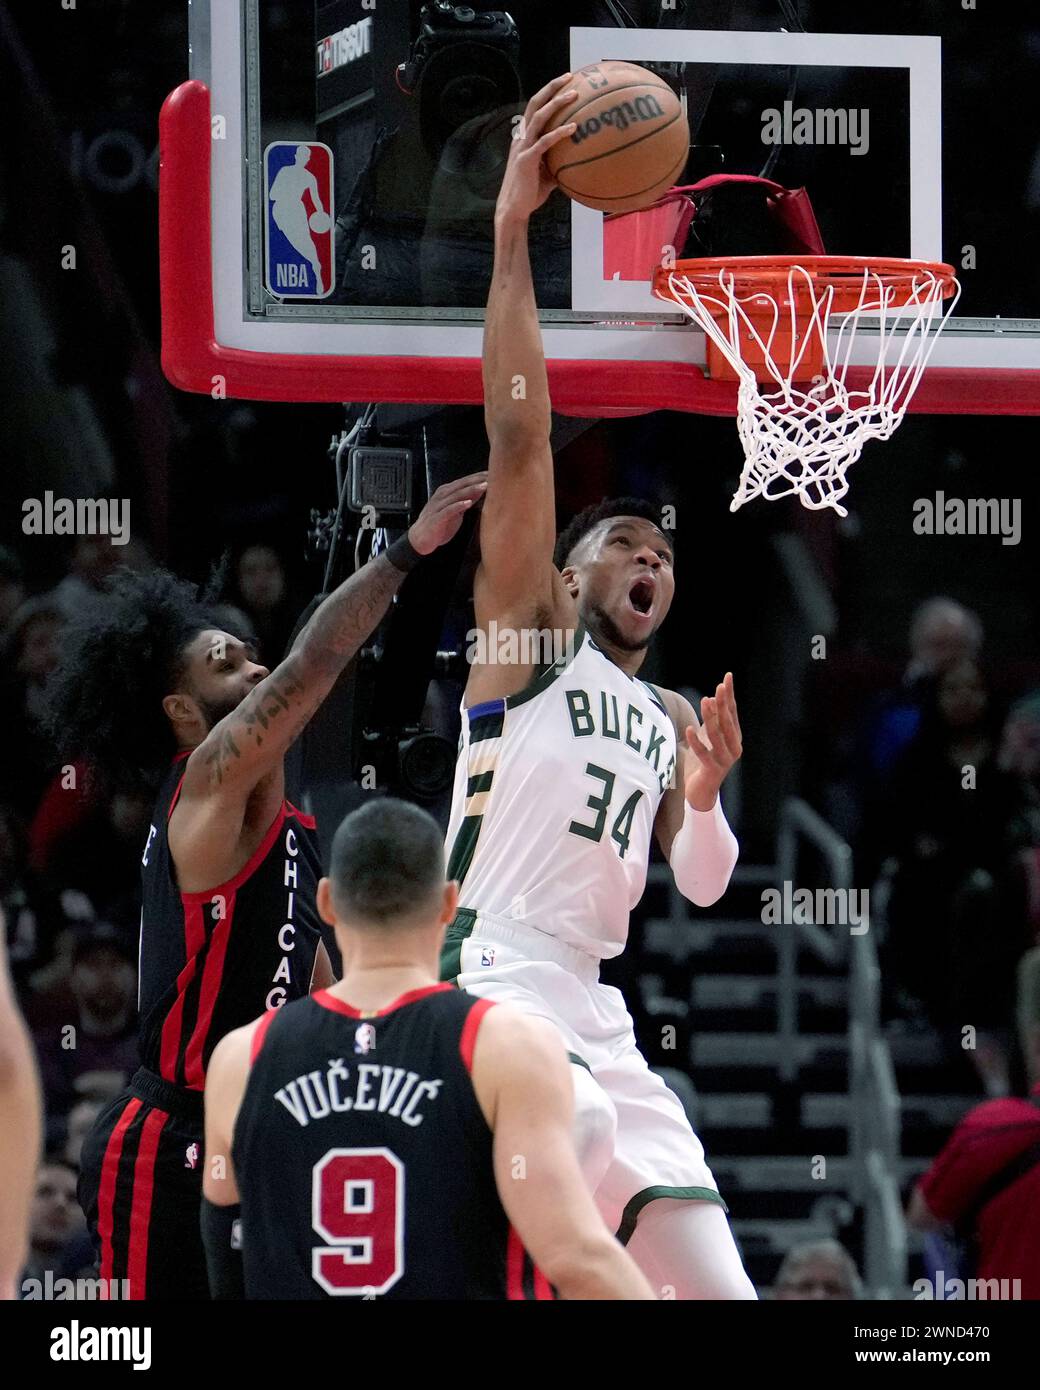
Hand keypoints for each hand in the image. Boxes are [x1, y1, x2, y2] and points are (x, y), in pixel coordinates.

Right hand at [408, 472, 487, 555]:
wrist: (420, 539)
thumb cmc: (440, 524)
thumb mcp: (456, 510)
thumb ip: (467, 500)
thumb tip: (482, 491)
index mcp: (447, 492)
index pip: (465, 481)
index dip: (479, 477)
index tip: (494, 473)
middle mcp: (442, 495)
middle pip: (462, 485)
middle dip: (477, 480)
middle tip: (492, 476)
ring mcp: (438, 506)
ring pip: (456, 495)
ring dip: (471, 490)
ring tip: (485, 486)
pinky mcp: (436, 518)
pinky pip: (448, 510)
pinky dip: (458, 506)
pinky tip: (468, 503)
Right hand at [496, 73, 578, 222]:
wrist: (514, 209)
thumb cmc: (530, 193)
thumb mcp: (547, 174)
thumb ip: (558, 162)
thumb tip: (578, 160)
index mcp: (525, 137)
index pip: (536, 108)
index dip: (549, 93)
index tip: (566, 82)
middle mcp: (522, 137)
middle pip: (535, 103)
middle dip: (552, 87)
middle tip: (570, 76)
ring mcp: (523, 147)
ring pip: (538, 117)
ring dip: (557, 103)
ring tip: (574, 94)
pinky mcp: (526, 160)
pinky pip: (545, 142)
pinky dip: (559, 132)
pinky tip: (573, 127)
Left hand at [683, 673, 742, 812]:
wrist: (702, 790)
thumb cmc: (705, 759)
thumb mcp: (710, 736)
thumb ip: (714, 720)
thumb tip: (712, 698)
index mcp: (734, 737)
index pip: (733, 712)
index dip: (730, 695)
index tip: (727, 677)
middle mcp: (733, 747)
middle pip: (728, 722)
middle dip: (723, 704)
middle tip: (719, 687)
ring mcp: (724, 760)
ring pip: (717, 736)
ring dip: (711, 718)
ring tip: (705, 702)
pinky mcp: (712, 770)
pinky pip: (704, 754)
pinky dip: (696, 742)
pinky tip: (689, 729)